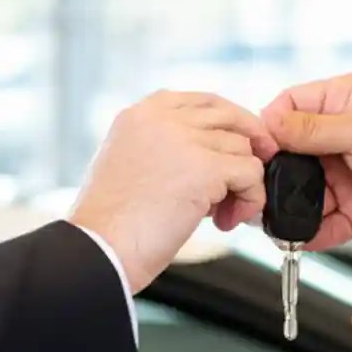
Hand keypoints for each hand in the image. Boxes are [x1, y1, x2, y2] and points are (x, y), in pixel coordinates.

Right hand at [71, 90, 275, 292]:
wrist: (100, 251)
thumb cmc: (112, 224)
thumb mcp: (132, 165)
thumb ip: (169, 148)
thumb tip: (218, 155)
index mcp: (141, 114)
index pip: (203, 101)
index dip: (232, 122)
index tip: (244, 144)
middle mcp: (161, 119)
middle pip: (229, 117)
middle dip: (250, 144)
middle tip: (251, 177)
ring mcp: (183, 140)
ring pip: (243, 148)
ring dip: (243, 185)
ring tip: (221, 214)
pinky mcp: (203, 168)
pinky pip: (250, 173)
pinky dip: (250, 198)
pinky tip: (226, 221)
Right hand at [260, 72, 351, 252]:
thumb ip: (315, 130)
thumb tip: (269, 124)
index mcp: (349, 100)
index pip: (292, 104)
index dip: (271, 125)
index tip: (260, 147)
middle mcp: (343, 135)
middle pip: (289, 150)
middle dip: (273, 169)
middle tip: (258, 186)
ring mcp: (346, 175)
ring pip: (299, 189)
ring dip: (286, 204)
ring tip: (273, 217)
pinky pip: (318, 222)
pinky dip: (306, 231)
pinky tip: (298, 236)